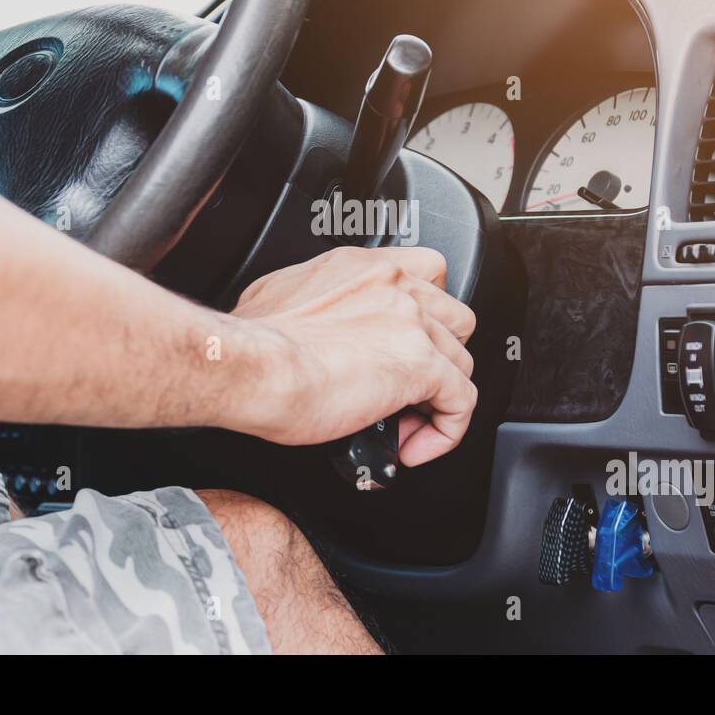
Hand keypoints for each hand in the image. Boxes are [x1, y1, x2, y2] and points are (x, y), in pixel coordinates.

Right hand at [231, 247, 477, 467]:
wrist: (253, 368)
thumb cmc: (252, 343)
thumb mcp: (274, 297)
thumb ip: (305, 302)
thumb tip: (295, 328)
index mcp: (361, 267)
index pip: (424, 274)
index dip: (424, 316)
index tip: (403, 345)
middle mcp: (392, 283)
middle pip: (453, 318)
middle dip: (438, 356)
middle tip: (405, 389)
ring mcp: (412, 321)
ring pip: (461, 361)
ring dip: (439, 397)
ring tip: (404, 426)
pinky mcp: (421, 364)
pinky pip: (462, 401)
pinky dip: (445, 431)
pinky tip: (413, 447)